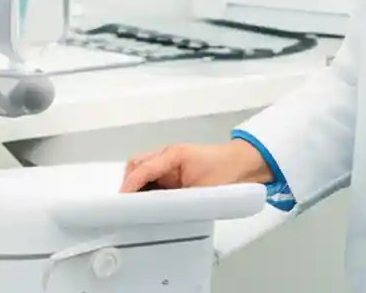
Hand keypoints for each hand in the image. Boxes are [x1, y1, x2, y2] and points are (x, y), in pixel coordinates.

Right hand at [118, 140, 272, 192]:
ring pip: (141, 170)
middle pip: (136, 165)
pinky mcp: (173, 169)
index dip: (130, 186)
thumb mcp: (202, 190)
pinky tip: (149, 202)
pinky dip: (146, 188)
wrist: (244, 164)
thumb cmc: (226, 173)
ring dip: (137, 186)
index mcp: (173, 155)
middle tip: (128, 207)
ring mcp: (169, 161)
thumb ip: (177, 199)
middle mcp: (167, 155)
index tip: (121, 203)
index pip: (143, 169)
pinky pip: (152, 176)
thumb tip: (156, 211)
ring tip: (137, 207)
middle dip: (129, 184)